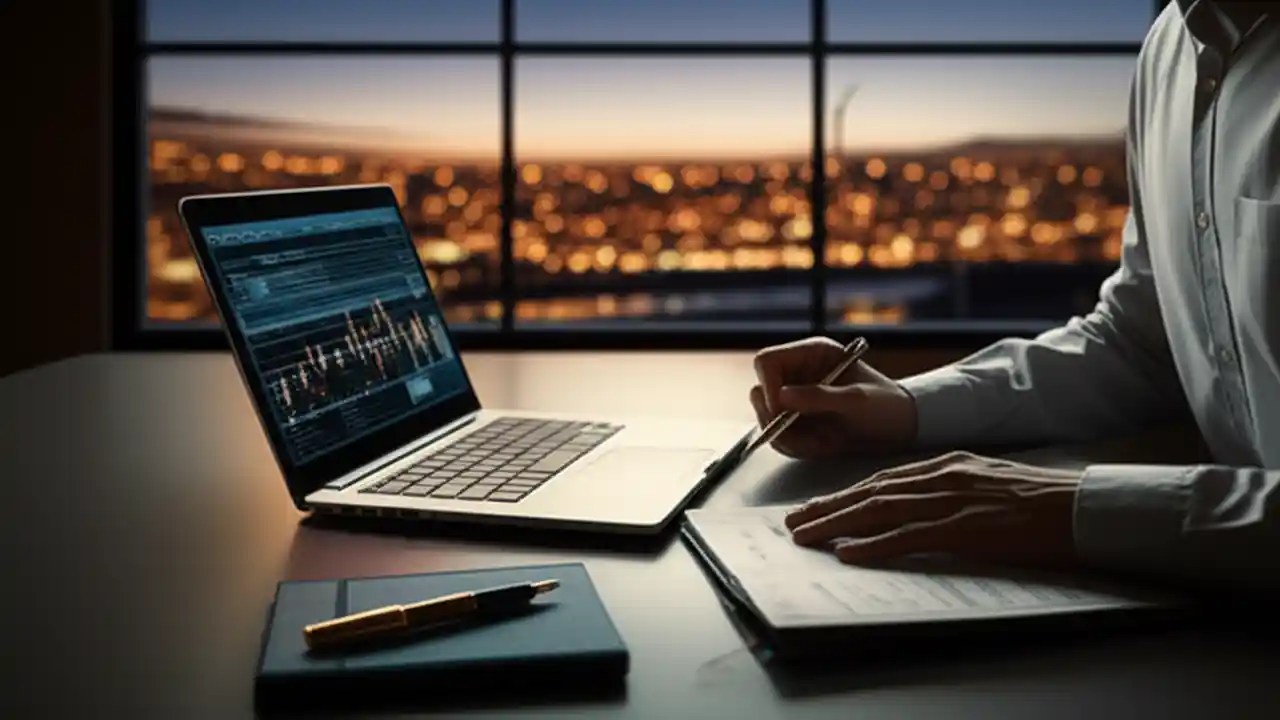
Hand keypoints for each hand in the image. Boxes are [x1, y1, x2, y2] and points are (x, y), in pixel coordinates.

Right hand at [750, 336, 917, 457]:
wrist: (901, 429)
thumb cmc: (887, 405)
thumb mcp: (857, 401)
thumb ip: (819, 397)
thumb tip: (781, 396)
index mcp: (811, 354)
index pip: (767, 362)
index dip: (768, 386)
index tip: (780, 412)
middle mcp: (797, 374)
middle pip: (759, 394)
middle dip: (779, 421)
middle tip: (807, 436)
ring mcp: (794, 400)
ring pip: (766, 421)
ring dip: (791, 438)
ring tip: (825, 442)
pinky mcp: (796, 423)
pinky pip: (779, 438)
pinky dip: (797, 448)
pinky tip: (824, 446)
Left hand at [784, 451, 1080, 568]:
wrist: (1080, 506)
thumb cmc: (1039, 501)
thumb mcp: (986, 482)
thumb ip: (950, 490)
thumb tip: (917, 510)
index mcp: (946, 464)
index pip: (883, 479)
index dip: (845, 493)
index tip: (817, 505)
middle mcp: (941, 476)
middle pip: (871, 491)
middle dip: (828, 507)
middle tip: (794, 522)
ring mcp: (950, 500)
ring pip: (879, 510)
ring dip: (837, 524)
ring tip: (806, 537)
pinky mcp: (964, 528)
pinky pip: (908, 536)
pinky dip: (874, 545)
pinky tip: (849, 554)